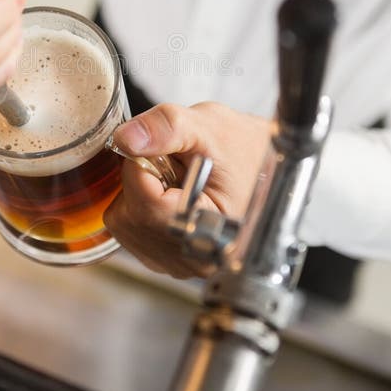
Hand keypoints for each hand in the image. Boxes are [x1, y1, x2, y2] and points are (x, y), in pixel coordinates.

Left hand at [105, 102, 271, 278]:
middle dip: (140, 180)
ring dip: (138, 193)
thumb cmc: (246, 149)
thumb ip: (167, 128)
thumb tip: (126, 139)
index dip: (141, 166)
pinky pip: (129, 231)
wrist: (266, 166)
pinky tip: (170, 194)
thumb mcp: (209, 126)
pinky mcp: (169, 260)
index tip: (160, 149)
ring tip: (176, 179)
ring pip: (124, 224)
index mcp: (213, 231)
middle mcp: (197, 259)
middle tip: (174, 164)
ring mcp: (181, 264)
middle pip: (129, 217)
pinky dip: (139, 207)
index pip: (145, 203)